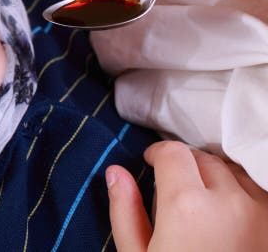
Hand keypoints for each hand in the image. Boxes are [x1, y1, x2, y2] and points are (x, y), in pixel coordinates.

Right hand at [106, 140, 267, 251]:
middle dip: (185, 166)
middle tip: (173, 185)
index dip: (158, 153)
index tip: (151, 162)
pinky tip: (229, 214)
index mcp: (186, 205)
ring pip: (236, 173)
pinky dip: (244, 194)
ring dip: (217, 177)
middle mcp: (228, 202)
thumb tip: (116, 173)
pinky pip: (261, 193)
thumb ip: (125, 211)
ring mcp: (261, 215)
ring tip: (203, 200)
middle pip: (204, 160)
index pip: (173, 153)